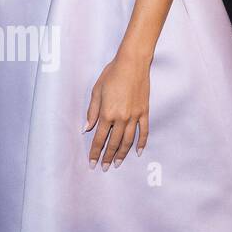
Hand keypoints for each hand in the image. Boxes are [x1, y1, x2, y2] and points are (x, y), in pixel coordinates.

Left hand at [84, 51, 150, 168]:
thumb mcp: (96, 91)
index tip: (92, 163)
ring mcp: (134, 116)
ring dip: (122, 154)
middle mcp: (121, 118)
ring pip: (128, 141)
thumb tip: (86, 127)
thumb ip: (92, 111)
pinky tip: (138, 152)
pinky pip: (143, 131)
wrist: (132, 63)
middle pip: (113, 143)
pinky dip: (141, 143)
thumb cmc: (112, 74)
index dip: (95, 152)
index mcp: (107, 113)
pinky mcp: (144, 112)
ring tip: (117, 163)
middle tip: (105, 168)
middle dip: (107, 157)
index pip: (99, 138)